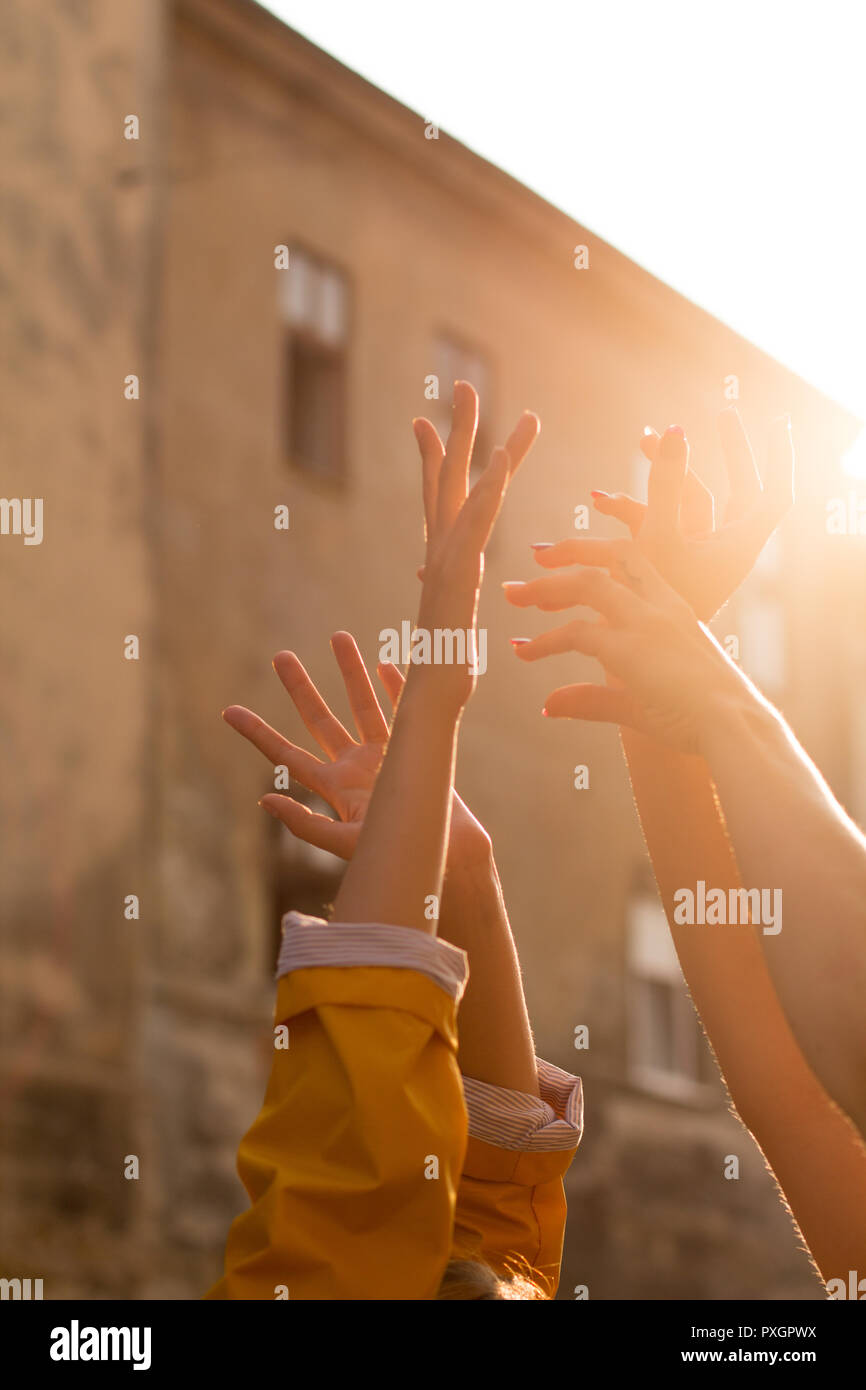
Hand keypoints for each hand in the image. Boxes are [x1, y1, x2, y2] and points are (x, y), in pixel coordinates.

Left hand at [222, 632, 490, 860]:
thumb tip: (264, 801)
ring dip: (351, 672)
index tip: (229, 712)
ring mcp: (385, 756)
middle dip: (301, 688)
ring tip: (339, 636)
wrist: (450, 858)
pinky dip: (396, 686)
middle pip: (320, 720)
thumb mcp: (346, 846)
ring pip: (362, 705)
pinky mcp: (415, 751)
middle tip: (281, 657)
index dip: (258, 734)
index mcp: (334, 788)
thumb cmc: (397, 857)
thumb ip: (306, 825)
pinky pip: (403, 709)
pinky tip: (386, 664)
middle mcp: (355, 767)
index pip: (287, 756)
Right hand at [409, 381, 539, 710]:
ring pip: (461, 487)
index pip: (440, 498)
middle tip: (461, 385)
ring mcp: (446, 558)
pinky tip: (502, 458)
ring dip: (472, 439)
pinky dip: (489, 489)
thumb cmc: (448, 672)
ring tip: (476, 395)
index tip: (426, 423)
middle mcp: (440, 550)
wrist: (434, 698)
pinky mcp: (459, 575)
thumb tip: (452, 598)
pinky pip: (477, 524)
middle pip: (446, 477)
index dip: (433, 459)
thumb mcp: (458, 627)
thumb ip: (457, 602)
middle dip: (455, 430)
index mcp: (444, 558)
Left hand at [505, 538, 749, 753]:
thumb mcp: (640, 700)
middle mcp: (661, 606)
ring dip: (545, 587)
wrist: (734, 728)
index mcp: (675, 607)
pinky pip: (577, 633)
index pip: (633, 559)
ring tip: (512, 594)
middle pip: (607, 559)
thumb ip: (593, 697)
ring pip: (587, 584)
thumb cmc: (702, 718)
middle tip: (530, 562)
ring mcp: (647, 623)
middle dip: (565, 554)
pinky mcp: (630, 648)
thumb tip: (548, 705)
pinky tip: (522, 651)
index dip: (594, 553)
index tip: (559, 560)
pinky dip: (545, 641)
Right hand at [584, 410, 793, 618]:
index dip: (779, 456)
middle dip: (730, 452)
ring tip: (641, 439)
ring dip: (665, 473)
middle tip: (724, 415)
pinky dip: (634, 508)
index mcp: (739, 546)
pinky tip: (601, 501)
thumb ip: (665, 485)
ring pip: (692, 504)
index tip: (779, 422)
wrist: (633, 660)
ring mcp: (699, 559)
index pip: (774, 494)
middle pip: (739, 491)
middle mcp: (724, 550)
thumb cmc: (653, 607)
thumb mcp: (658, 538)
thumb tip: (676, 431)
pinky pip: (660, 526)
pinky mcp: (670, 568)